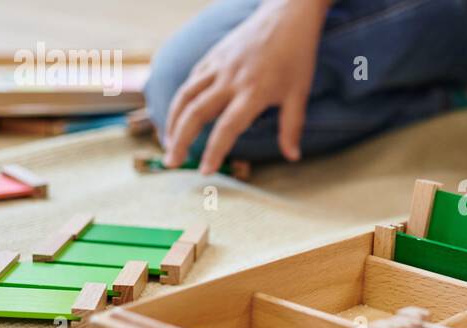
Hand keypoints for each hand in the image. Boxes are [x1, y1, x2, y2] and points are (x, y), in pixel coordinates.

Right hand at [162, 0, 329, 173]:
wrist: (287, 16)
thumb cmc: (297, 56)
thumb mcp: (299, 93)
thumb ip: (292, 127)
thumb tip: (293, 156)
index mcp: (253, 92)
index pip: (227, 128)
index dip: (214, 151)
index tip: (205, 171)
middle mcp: (230, 80)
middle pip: (196, 113)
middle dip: (180, 140)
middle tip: (170, 163)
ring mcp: (218, 66)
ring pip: (185, 95)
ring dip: (173, 121)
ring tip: (168, 142)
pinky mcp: (212, 57)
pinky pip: (191, 80)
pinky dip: (181, 100)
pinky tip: (179, 115)